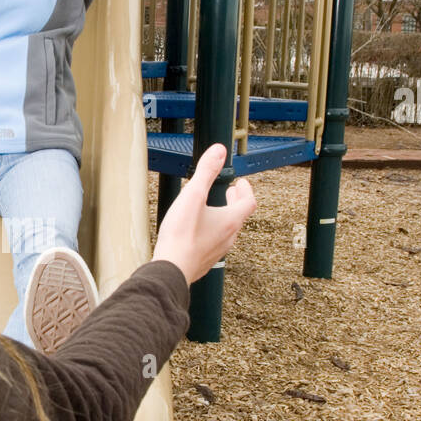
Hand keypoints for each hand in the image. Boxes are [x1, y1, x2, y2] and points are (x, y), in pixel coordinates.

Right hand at [151, 143, 256, 286]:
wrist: (172, 269)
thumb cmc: (182, 236)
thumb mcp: (193, 196)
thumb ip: (206, 171)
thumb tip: (219, 151)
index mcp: (230, 220)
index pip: (248, 202)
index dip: (247, 190)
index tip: (241, 183)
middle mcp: (228, 236)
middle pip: (239, 216)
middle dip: (236, 201)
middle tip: (231, 192)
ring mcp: (218, 250)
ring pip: (228, 230)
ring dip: (225, 216)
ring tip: (215, 209)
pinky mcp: (205, 260)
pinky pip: (215, 242)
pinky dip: (214, 230)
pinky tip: (200, 230)